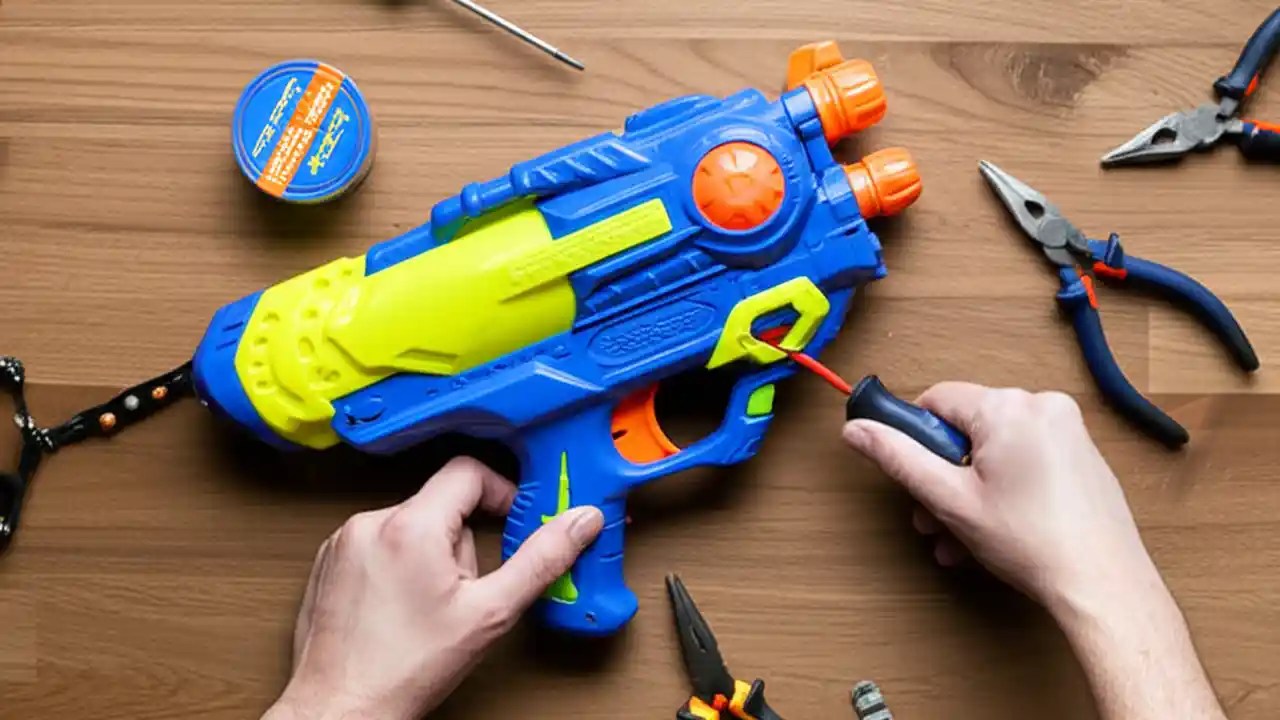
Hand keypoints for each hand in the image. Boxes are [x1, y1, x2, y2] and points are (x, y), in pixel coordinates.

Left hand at [263, 457, 603, 719]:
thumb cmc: (406, 669)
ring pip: (410, 524)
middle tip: (466, 589)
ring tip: (430, 605)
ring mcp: (343, 542)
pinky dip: (398, 564)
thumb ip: (541, 560)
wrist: (342, 709)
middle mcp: (370, 523)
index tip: (513, 521)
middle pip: (440, 503)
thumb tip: (581, 522)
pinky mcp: (328, 561)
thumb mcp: (490, 613)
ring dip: (431, 553)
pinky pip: (379, 542)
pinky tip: (401, 608)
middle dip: (464, 540)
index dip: (501, 492)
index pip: (468, 471)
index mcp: (411, 526)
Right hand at [842, 383, 1158, 614]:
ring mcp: (1068, 430)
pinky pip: (1025, 459)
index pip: (937, 399)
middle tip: (934, 517)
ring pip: (994, 449)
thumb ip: (899, 458)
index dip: (915, 437)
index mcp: (1008, 407)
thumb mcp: (949, 500)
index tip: (911, 473)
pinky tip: (994, 529)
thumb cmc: (1033, 542)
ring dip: (969, 489)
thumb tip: (857, 431)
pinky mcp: (1082, 454)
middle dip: (943, 474)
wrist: (1102, 583)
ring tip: (960, 536)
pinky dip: (1003, 487)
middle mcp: (1042, 406)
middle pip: (967, 428)